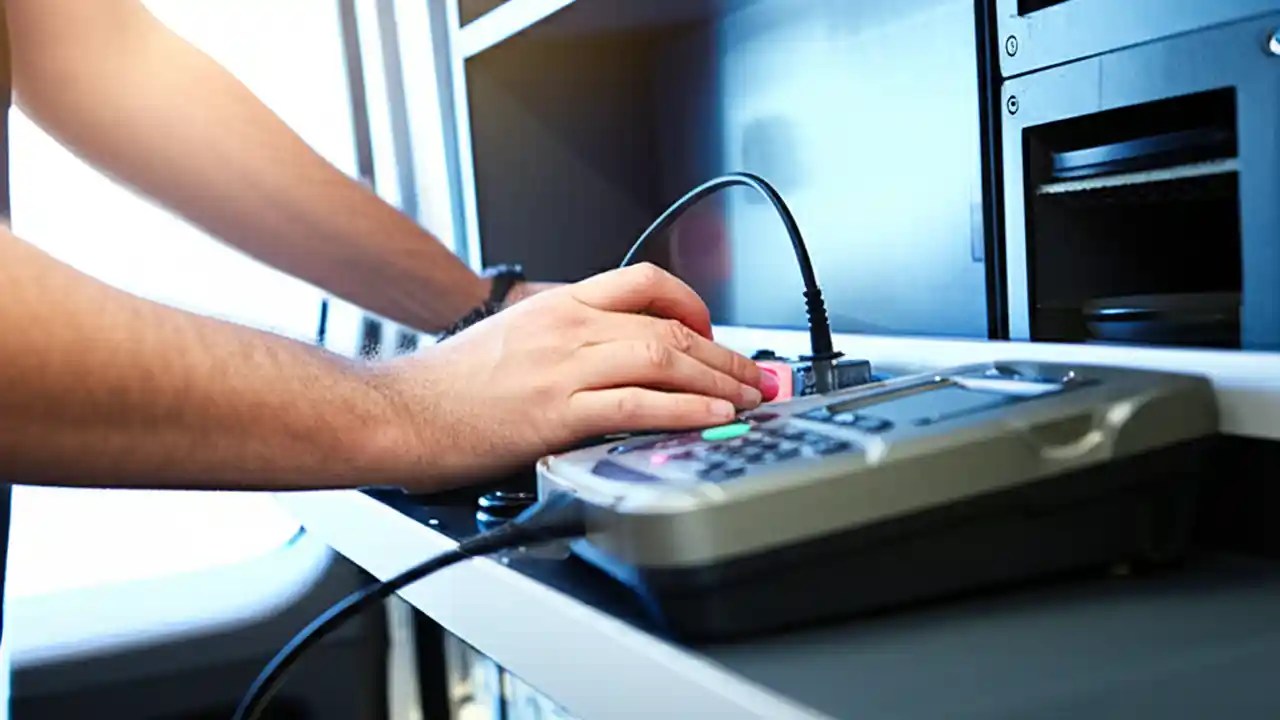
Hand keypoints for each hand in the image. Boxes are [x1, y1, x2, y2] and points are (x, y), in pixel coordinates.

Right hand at [373, 263, 776, 483]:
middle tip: (754, 373)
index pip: (644, 281)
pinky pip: (637, 405)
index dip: (692, 303)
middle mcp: (568, 328)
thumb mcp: (513, 336)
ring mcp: (564, 368)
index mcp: (559, 304)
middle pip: (667, 324)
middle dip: (723, 351)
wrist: (400, 411)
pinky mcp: (556, 413)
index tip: (711, 330)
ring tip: (747, 399)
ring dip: (717, 380)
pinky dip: (684, 410)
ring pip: (662, 358)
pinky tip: (710, 418)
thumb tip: (611, 353)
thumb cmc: (450, 384)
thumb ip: (566, 336)